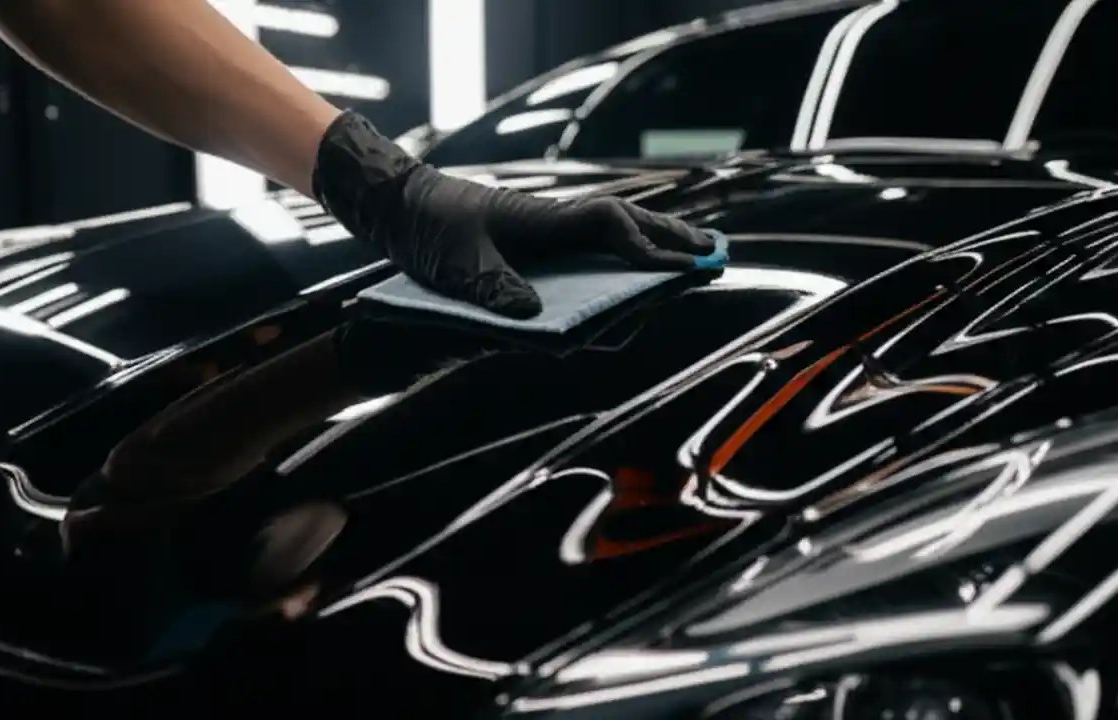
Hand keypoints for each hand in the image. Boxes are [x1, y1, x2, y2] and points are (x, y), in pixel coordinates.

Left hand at [313, 112, 716, 318]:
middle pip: (627, 224)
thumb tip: (533, 318)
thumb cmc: (431, 229)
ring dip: (655, 245)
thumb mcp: (457, 264)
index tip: (674, 268)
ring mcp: (551, 232)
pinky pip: (595, 248)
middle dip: (671, 239)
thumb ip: (493, 288)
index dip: (643, 246)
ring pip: (616, 235)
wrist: (403, 206)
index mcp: (542, 220)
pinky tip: (639, 270)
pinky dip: (625, 255)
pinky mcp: (541, 245)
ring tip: (694, 260)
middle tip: (714, 255)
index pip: (608, 224)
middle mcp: (555, 224)